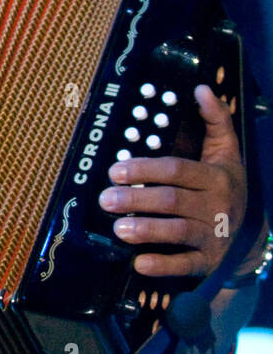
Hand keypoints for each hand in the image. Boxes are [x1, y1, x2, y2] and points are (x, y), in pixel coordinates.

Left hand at [98, 84, 256, 276]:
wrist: (250, 235)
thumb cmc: (224, 186)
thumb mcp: (226, 152)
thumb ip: (214, 120)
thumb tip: (200, 88)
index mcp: (215, 177)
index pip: (176, 170)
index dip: (144, 169)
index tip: (114, 170)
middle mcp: (215, 207)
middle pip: (171, 201)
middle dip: (136, 199)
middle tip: (104, 199)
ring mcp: (213, 236)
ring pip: (178, 232)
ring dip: (146, 230)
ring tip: (117, 228)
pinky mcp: (208, 262)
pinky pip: (186, 265)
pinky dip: (163, 265)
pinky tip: (139, 262)